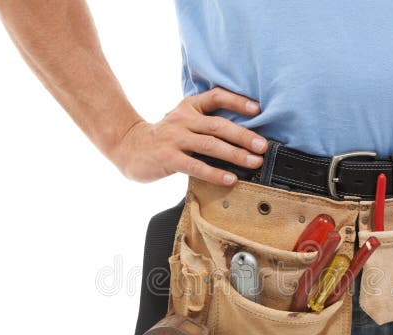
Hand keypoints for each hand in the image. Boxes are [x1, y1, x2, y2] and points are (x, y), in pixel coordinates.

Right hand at [108, 87, 267, 184]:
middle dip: (244, 136)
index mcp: (189, 107)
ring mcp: (175, 139)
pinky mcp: (168, 158)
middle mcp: (183, 119)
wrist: (129, 147)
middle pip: (218, 125)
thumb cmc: (164, 137)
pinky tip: (230, 179)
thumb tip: (243, 135)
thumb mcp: (183, 121)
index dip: (237, 102)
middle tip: (263, 146)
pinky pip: (196, 166)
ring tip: (254, 162)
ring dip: (235, 154)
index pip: (216, 97)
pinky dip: (215, 173)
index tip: (258, 110)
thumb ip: (205, 123)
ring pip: (210, 145)